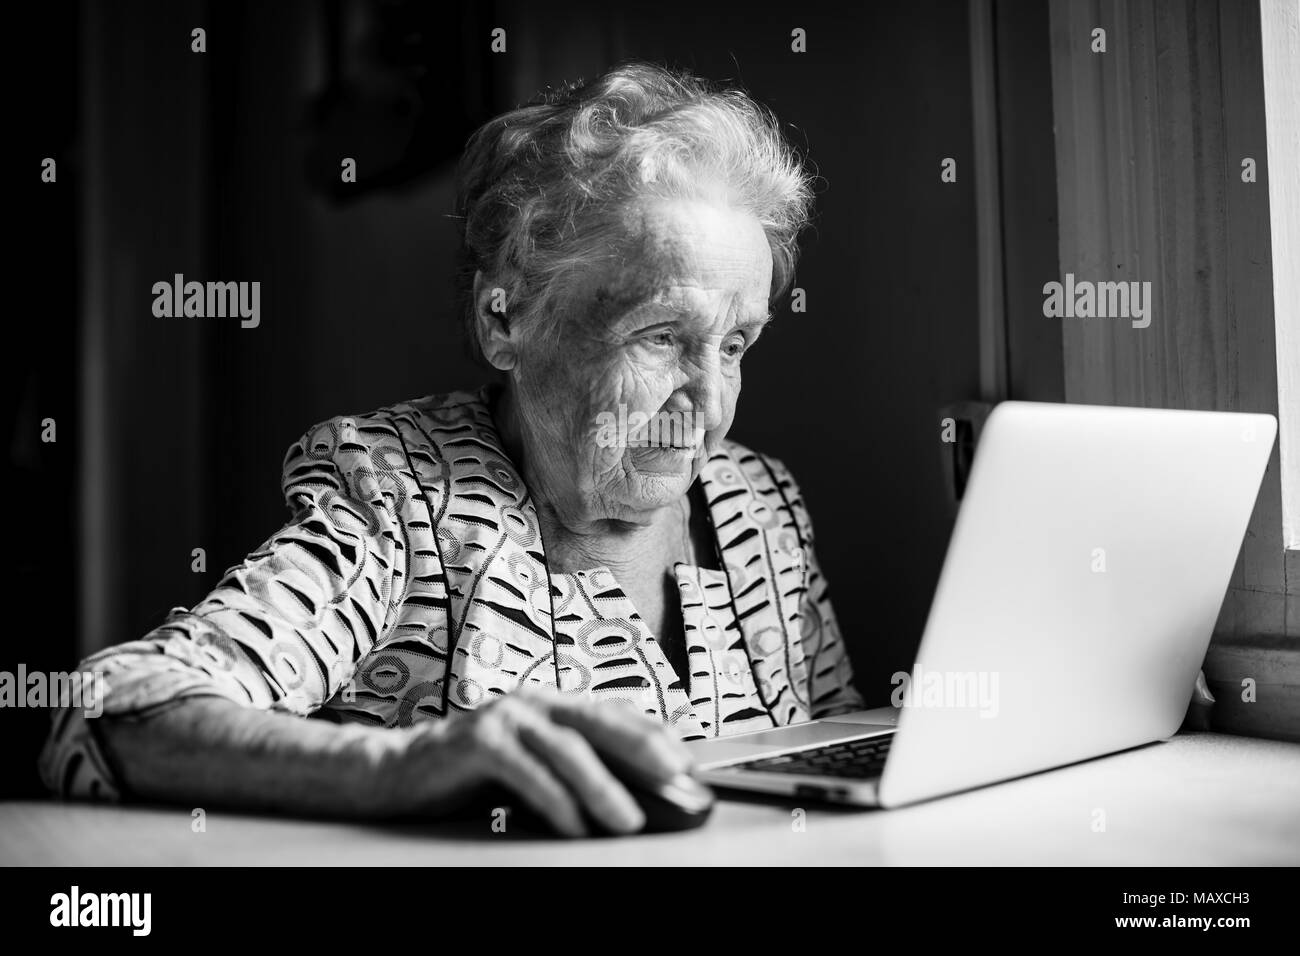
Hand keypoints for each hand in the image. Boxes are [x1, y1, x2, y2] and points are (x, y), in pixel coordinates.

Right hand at [385, 686, 694, 835]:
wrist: (398, 771)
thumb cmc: (470, 773)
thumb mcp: (532, 767)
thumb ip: (571, 772)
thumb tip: (632, 799)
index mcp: (550, 704)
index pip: (614, 712)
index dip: (654, 734)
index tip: (687, 763)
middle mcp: (532, 702)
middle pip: (599, 721)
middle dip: (644, 749)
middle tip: (677, 777)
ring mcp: (505, 717)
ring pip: (567, 748)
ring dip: (603, 786)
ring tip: (629, 819)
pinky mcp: (479, 741)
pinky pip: (527, 772)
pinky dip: (555, 799)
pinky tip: (574, 825)